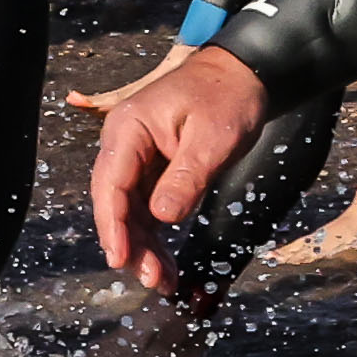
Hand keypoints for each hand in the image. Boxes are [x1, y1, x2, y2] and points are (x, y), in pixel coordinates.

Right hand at [79, 45, 267, 289]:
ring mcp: (137, 157)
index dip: (113, 225)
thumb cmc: (227, 97)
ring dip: (144, 246)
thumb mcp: (212, 138)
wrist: (244, 73)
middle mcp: (125, 144)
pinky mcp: (154, 168)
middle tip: (152, 280)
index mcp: (128, 129)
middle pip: (117, 203)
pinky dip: (157, 236)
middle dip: (131, 244)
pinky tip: (166, 262)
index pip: (111, 184)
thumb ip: (186, 177)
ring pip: (132, 211)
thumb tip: (163, 218)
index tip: (120, 259)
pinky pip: (148, 207)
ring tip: (162, 282)